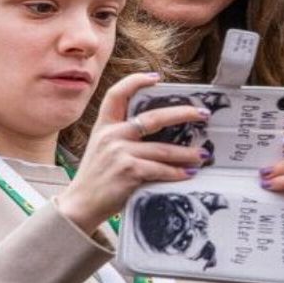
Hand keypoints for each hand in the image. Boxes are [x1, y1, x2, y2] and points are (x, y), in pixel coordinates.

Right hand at [58, 73, 209, 232]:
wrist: (80, 204)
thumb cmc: (96, 177)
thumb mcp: (103, 148)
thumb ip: (123, 135)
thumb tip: (161, 129)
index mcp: (104, 126)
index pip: (116, 94)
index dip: (135, 82)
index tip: (155, 78)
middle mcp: (111, 135)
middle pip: (153, 118)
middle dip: (183, 114)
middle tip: (202, 114)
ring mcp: (119, 152)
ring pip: (163, 149)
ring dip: (186, 153)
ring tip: (202, 154)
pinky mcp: (128, 171)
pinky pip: (160, 169)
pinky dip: (177, 172)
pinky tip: (188, 174)